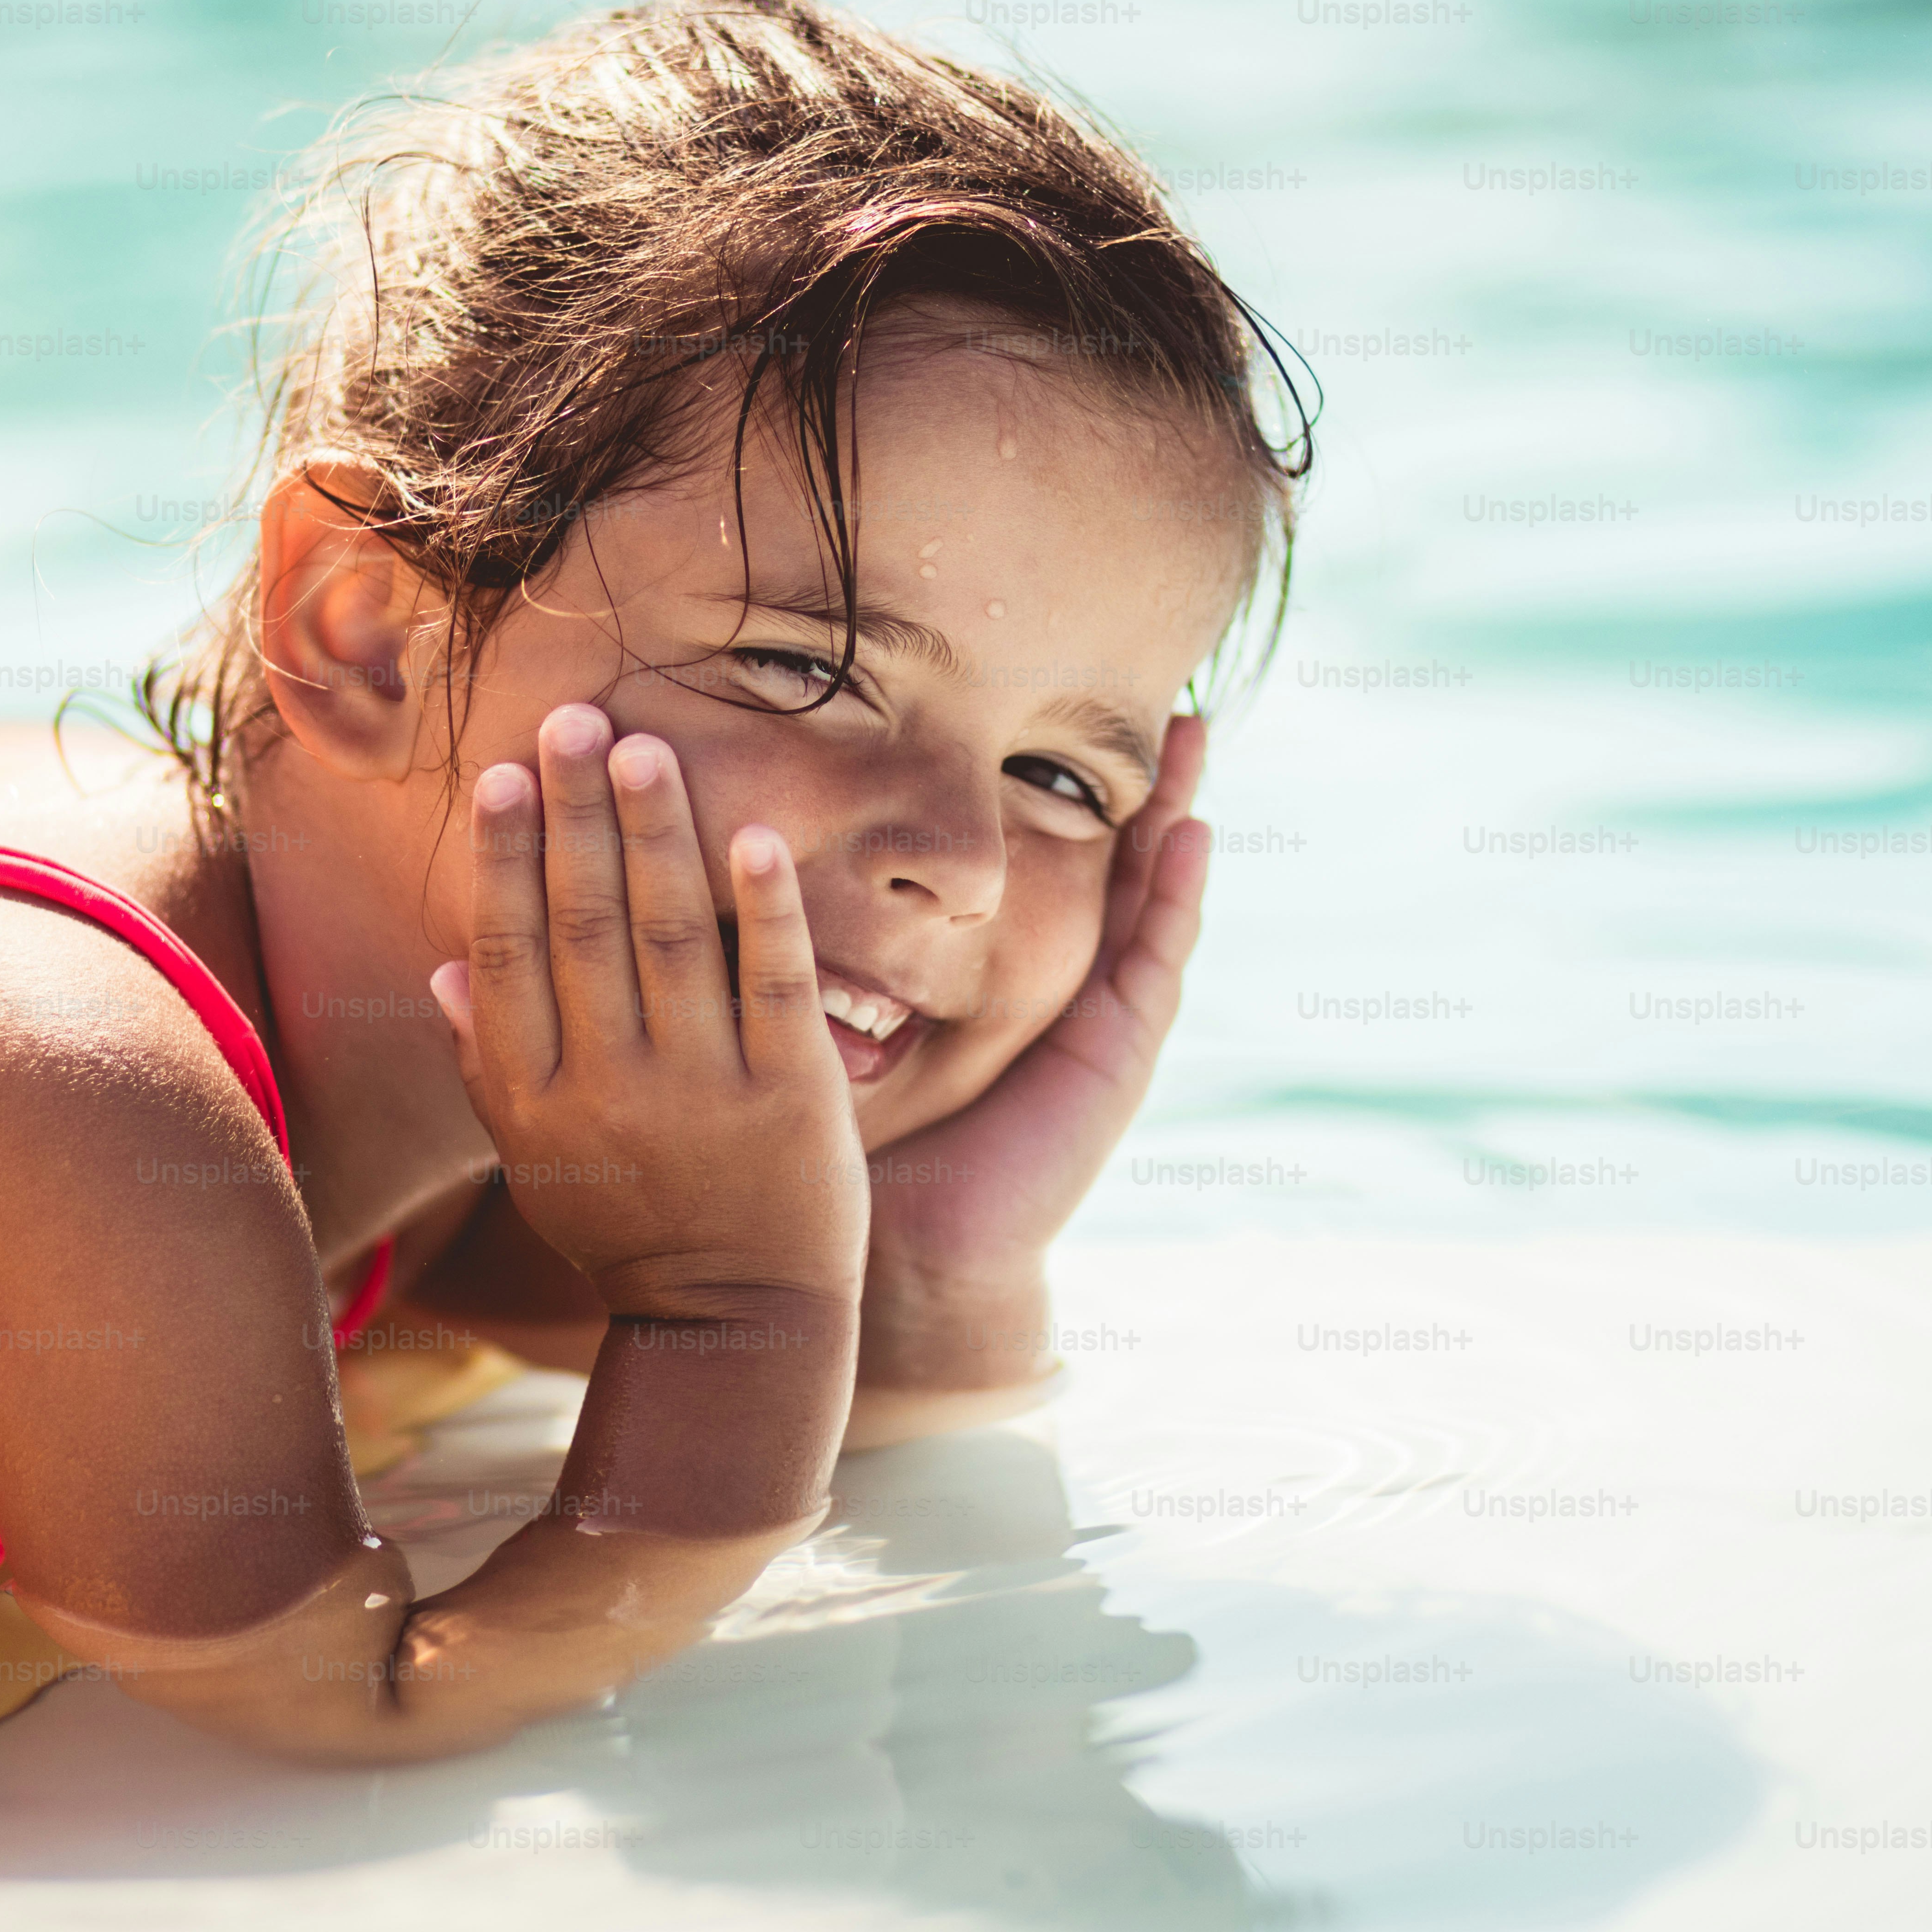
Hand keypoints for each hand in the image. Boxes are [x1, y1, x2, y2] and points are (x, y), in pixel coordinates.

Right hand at [430, 704, 868, 1314]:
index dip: (506, 859)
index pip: (511, 952)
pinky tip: (752, 836)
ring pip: (668, 938)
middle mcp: (610, 1087)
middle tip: (571, 718)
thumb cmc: (627, 1228)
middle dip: (574, 815)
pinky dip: (763, 910)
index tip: (503, 775)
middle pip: (583, 925)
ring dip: (655, 835)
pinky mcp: (792, 1097)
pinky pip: (773, 985)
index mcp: (537, 1100)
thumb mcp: (538, 1162)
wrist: (734, 1321)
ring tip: (643, 746)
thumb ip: (490, 1066)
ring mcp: (704, 1090)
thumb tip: (442, 970)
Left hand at [864, 713, 1212, 1290]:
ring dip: (1170, 811)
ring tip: (1189, 728)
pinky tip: (1193, 831)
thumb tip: (738, 848)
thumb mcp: (837, 1016)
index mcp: (988, 970)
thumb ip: (812, 944)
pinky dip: (1177, 893)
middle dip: (1117, 777)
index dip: (1034, 782)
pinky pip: (1157, 957)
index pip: (1019, 857)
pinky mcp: (1118, 1053)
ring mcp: (1093, 1015)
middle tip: (1143, 687)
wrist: (906, 1244)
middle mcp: (1050, 983)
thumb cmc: (862, 1137)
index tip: (1037, 695)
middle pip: (1094, 858)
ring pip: (1143, 892)